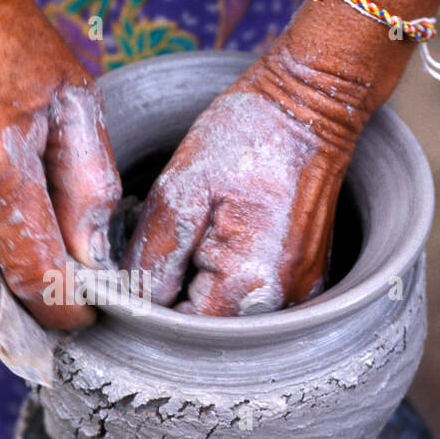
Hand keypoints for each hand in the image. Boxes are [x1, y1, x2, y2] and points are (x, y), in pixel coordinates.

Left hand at [122, 6, 407, 315]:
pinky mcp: (306, 282)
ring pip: (228, 318)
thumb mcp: (180, 188)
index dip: (151, 305)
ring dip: (203, 290)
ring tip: (202, 236)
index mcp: (250, 281)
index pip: (180, 329)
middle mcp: (284, 300)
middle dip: (178, 297)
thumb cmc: (245, 137)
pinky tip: (225, 240)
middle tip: (174, 241)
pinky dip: (229, 281)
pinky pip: (253, 302)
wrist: (309, 108)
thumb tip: (130, 302)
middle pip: (207, 331)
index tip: (140, 269)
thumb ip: (153, 255)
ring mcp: (302, 293)